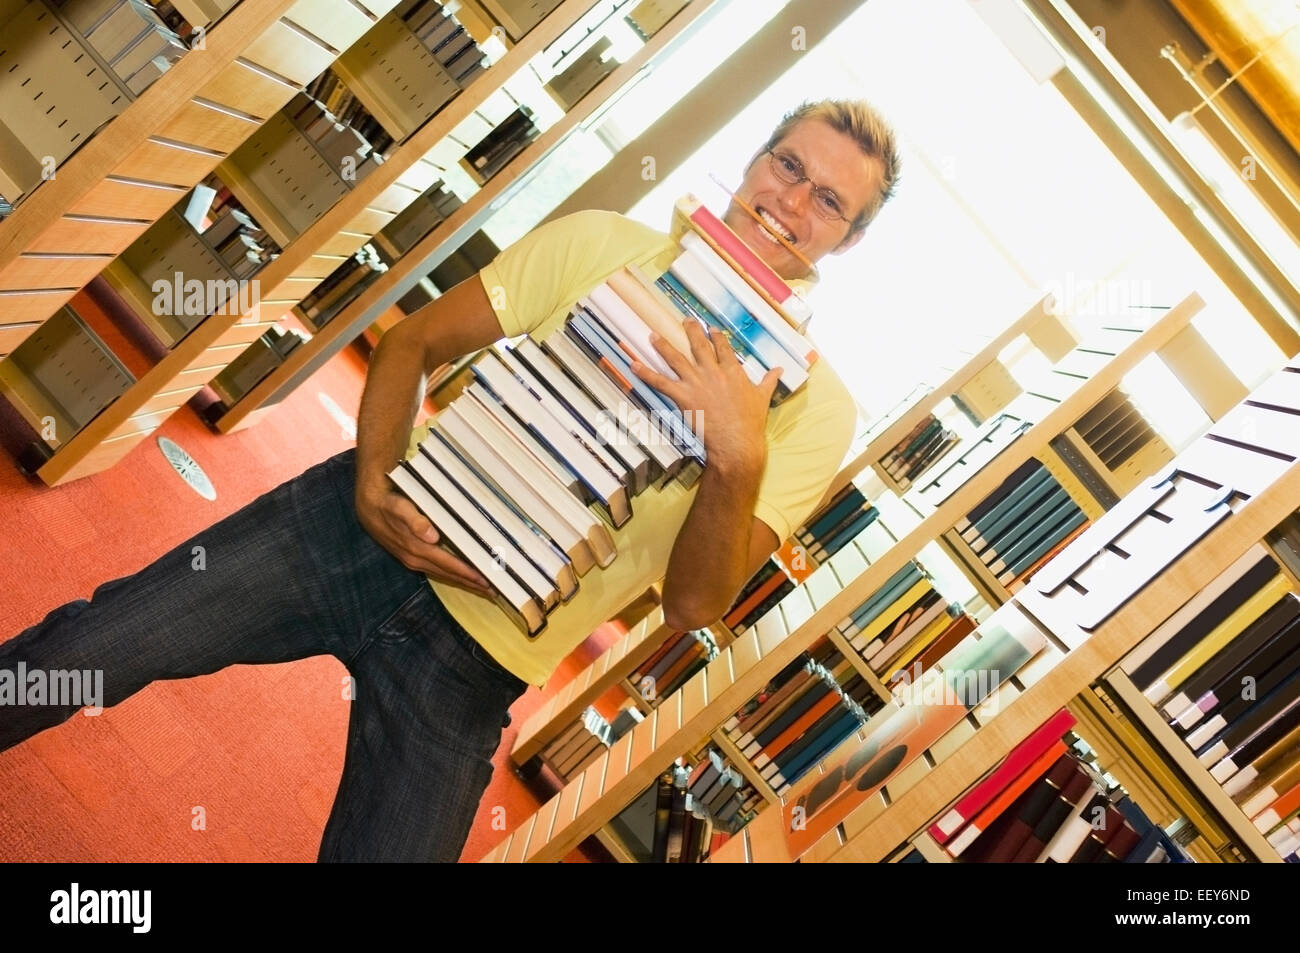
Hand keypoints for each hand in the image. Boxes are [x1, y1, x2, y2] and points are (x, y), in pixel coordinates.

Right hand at [355, 475, 493, 596]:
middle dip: (471, 583)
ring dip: (463, 582)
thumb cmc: (388, 505)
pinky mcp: (413, 558)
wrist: (369, 507)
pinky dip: (452, 575)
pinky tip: (462, 577)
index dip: (467, 573)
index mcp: (417, 549)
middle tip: (493, 591)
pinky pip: (437, 570)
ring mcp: (414, 560)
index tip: (485, 580)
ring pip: (444, 574)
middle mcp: (416, 559)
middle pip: (449, 574)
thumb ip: (415, 520)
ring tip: (483, 588)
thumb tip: (431, 535)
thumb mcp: (399, 507)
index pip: (449, 564)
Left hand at [628, 321, 779, 472]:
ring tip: (653, 335)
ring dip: (663, 346)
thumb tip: (779, 370)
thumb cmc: (751, 421)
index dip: (716, 336)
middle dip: (691, 331)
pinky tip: (634, 364)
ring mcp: (696, 382)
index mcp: (732, 371)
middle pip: (699, 346)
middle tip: (685, 320)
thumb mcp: (763, 397)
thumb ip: (769, 380)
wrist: (736, 440)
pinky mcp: (683, 396)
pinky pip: (660, 382)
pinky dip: (646, 373)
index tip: (711, 327)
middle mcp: (713, 372)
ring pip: (676, 359)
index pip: (722, 348)